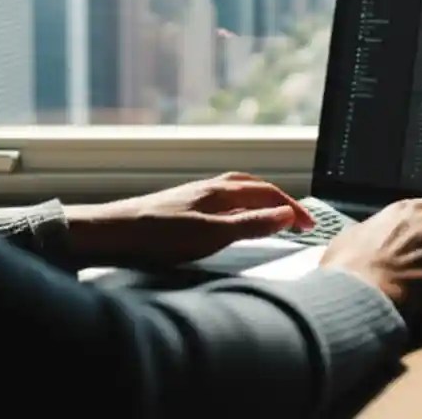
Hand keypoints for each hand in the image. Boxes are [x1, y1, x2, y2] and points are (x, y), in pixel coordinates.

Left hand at [63, 173, 314, 267]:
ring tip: (272, 214)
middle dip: (280, 200)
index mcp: (222, 191)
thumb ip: (250, 225)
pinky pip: (223, 199)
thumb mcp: (212, 234)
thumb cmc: (158, 236)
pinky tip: (231, 220)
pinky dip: (241, 205)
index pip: (269, 194)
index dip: (292, 209)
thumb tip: (285, 215)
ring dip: (261, 199)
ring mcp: (195, 195)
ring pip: (238, 190)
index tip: (309, 226)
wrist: (112, 233)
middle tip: (298, 218)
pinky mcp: (181, 206)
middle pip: (255, 186)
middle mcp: (210, 188)